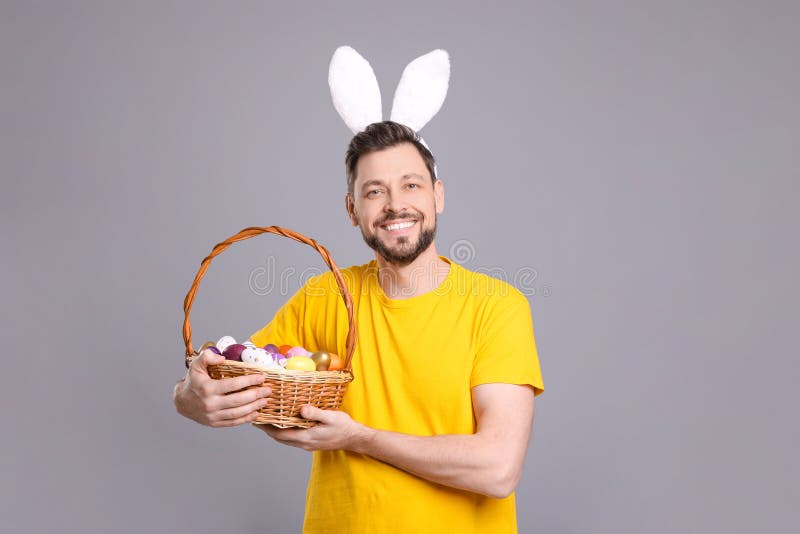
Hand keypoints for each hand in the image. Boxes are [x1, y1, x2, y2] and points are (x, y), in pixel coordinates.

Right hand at [173, 349, 271, 426]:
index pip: (233, 384)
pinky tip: (256, 413)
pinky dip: (246, 419)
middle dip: (256, 395)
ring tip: (265, 401)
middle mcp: (210, 404)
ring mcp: (212, 416)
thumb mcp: (196, 365)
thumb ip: (207, 357)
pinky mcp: (214, 423)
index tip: (261, 377)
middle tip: (268, 390)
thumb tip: (222, 358)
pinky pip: (233, 422)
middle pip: (238, 400)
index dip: (249, 381)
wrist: (181, 402)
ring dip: (254, 407)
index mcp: (207, 389)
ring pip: (237, 413)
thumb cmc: (193, 381)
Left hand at [255, 405, 370, 451]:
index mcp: (306, 437)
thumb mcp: (331, 417)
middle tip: (257, 419)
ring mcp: (307, 444)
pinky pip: (292, 437)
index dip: (267, 428)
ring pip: (285, 439)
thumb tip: (301, 409)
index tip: (257, 420)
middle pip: (280, 438)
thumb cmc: (344, 427)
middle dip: (267, 429)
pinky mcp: (310, 442)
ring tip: (267, 420)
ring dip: (274, 431)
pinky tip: (284, 423)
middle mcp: (303, 443)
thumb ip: (315, 413)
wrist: (354, 438)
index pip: (280, 434)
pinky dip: (284, 431)